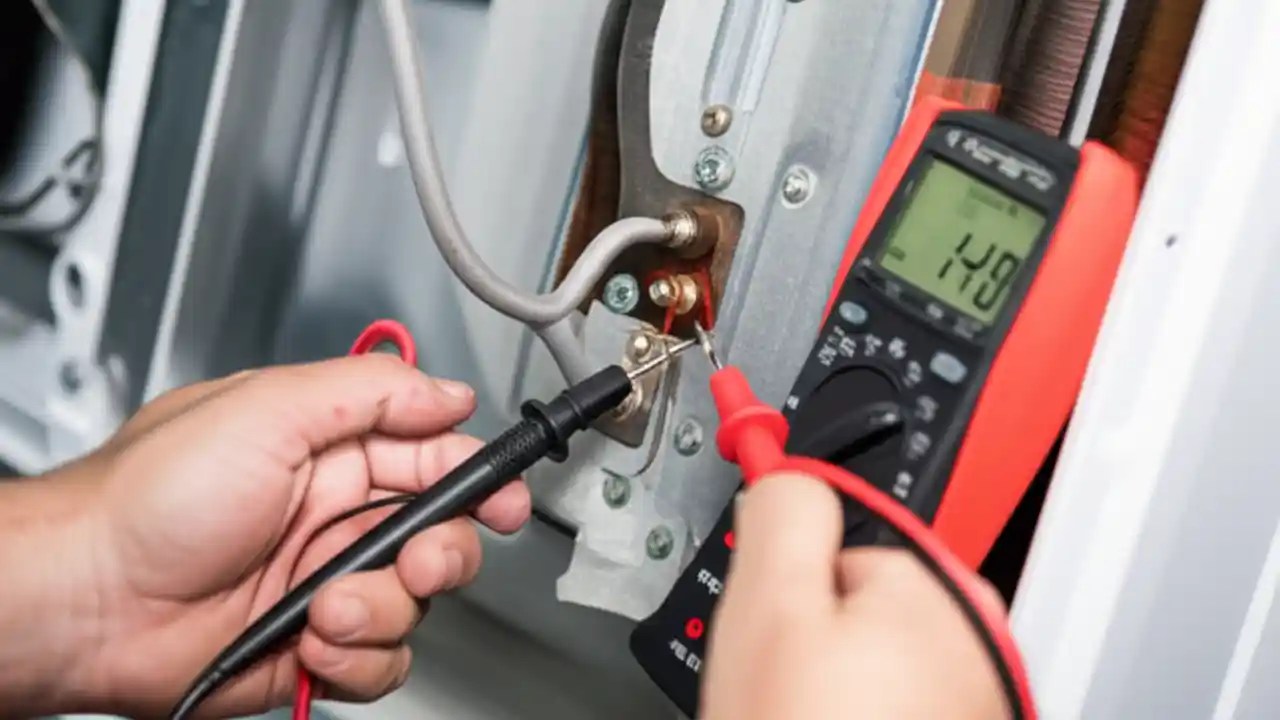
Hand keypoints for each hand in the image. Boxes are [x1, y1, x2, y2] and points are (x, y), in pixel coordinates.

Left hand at [0, 355, 529, 717]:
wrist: (85, 603)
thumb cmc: (147, 499)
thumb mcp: (264, 408)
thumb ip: (370, 392)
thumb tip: (449, 392)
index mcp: (333, 453)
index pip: (435, 458)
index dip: (480, 479)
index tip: (504, 499)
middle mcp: (336, 518)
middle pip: (442, 537)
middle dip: (441, 554)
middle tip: (416, 560)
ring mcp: (327, 585)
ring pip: (416, 606)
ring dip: (381, 611)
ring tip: (324, 605)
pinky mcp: (316, 648)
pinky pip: (382, 661)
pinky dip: (357, 659)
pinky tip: (312, 642)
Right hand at [701, 473, 1007, 719]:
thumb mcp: (770, 608)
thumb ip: (785, 514)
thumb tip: (792, 474)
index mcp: (944, 593)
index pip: (842, 546)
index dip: (788, 591)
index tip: (771, 631)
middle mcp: (981, 647)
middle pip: (860, 609)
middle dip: (814, 646)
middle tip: (783, 696)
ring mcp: (979, 705)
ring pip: (874, 670)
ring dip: (838, 694)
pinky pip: (896, 713)